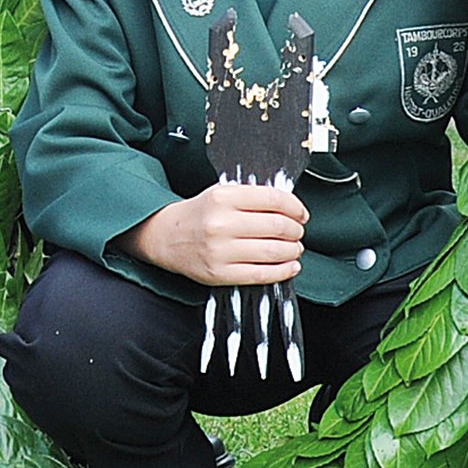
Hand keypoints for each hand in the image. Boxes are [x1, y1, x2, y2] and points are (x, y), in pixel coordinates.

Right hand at [125, 180, 307, 287]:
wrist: (166, 236)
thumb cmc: (200, 214)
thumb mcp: (220, 193)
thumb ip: (252, 197)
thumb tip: (290, 207)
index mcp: (222, 197)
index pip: (273, 199)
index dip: (295, 207)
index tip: (301, 213)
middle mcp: (221, 223)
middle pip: (278, 226)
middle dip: (296, 230)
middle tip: (298, 231)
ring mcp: (220, 251)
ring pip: (274, 251)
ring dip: (293, 250)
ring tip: (294, 248)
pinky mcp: (220, 274)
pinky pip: (262, 274)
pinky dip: (283, 270)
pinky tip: (290, 265)